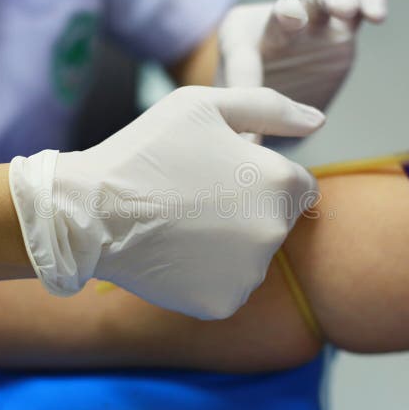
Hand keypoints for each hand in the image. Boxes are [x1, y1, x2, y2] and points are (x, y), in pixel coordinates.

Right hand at [9, 86, 324, 318]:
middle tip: (195, 199)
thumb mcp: (205, 106)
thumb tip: (318, 122)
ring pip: (252, 256)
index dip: (262, 178)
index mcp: (279, 181)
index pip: (299, 186)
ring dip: (229, 244)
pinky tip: (176, 254)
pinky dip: (208, 275)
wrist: (91, 211)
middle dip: (248, 210)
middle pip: (275, 221)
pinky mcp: (222, 303)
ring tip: (181, 225)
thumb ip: (270, 107)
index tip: (223, 176)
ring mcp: (249, 274)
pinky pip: (228, 286)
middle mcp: (274, 232)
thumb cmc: (146, 151)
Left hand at [217, 0, 386, 111]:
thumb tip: (250, 148)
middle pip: (284, 10)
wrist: (268, 102)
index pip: (243, 59)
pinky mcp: (340, 29)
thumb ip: (246, 120)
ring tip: (346, 9)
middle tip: (290, 18)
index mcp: (238, 34)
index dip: (249, 88)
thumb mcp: (238, 111)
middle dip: (287, 13)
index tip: (254, 117)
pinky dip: (369, 2)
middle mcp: (274, 21)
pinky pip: (359, 4)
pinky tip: (377, 15)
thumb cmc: (244, 102)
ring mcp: (311, 22)